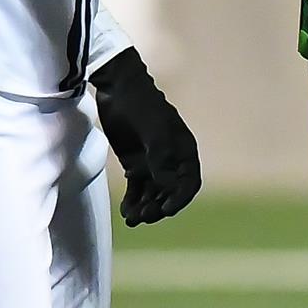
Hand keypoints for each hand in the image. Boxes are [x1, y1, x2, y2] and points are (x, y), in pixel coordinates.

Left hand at [90, 48, 201, 226]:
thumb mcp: (152, 129)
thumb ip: (161, 156)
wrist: (118, 89)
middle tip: (143, 216)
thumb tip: (168, 185)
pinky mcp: (135, 163)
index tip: (166, 211)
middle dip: (159, 207)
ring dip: (145, 208)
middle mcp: (171, 160)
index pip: (189, 182)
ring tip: (132, 218)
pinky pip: (137, 189)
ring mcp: (152, 162)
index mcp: (183, 150)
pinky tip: (126, 210)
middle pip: (170, 193)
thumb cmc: (141, 105)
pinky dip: (133, 201)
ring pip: (153, 194)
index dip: (180, 199)